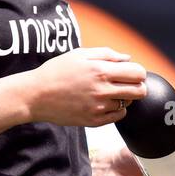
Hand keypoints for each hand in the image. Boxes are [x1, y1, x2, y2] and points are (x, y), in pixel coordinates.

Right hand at [22, 47, 146, 125]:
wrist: (35, 95)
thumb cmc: (56, 72)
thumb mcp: (79, 55)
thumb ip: (107, 54)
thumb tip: (127, 58)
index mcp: (101, 70)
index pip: (138, 73)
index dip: (138, 72)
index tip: (130, 72)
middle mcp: (102, 90)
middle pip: (139, 91)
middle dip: (137, 86)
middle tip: (125, 83)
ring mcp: (99, 107)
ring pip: (128, 104)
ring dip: (124, 97)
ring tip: (108, 92)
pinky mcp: (94, 121)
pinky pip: (118, 116)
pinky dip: (115, 109)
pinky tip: (103, 102)